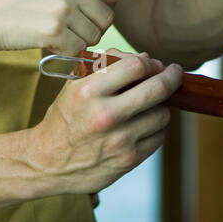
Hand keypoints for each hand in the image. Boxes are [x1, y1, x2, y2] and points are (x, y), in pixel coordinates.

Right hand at [0, 0, 162, 55]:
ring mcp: (61, 6)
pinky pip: (77, 48)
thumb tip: (116, 0)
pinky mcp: (53, 29)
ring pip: (94, 35)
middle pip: (107, 17)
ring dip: (79, 41)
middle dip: (93, 28)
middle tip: (65, 26)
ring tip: (50, 31)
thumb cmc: (16, 4)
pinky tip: (45, 42)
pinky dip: (66, 51)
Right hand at [28, 50, 181, 195]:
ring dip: (161, 106)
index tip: (154, 64)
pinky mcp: (129, 159)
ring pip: (163, 114)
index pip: (135, 66)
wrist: (47, 163)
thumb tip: (145, 58)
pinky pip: (159, 136)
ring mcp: (120, 140)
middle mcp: (106, 115)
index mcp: (89, 92)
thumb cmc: (64, 119)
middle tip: (175, 74)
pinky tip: (143, 125)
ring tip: (149, 105)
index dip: (150, 62)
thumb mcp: (75, 86)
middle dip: (172, 77)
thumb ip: (108, 68)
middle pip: (158, 89)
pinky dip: (155, 128)